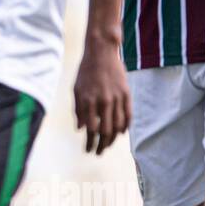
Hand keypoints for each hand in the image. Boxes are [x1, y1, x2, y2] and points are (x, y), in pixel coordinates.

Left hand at [73, 38, 130, 153]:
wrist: (101, 53)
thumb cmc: (85, 72)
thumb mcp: (76, 90)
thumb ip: (78, 110)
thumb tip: (80, 129)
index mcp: (88, 101)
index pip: (90, 129)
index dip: (89, 142)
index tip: (87, 150)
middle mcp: (103, 101)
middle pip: (105, 132)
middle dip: (101, 145)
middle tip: (98, 152)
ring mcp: (117, 98)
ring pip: (118, 126)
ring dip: (113, 140)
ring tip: (107, 145)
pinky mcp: (127, 94)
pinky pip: (128, 116)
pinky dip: (125, 127)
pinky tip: (120, 133)